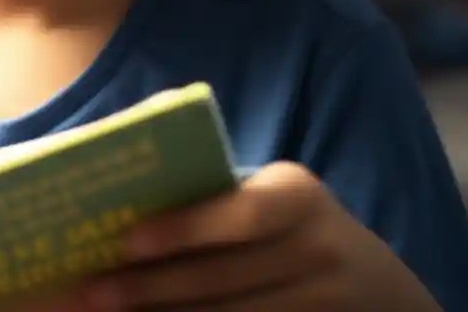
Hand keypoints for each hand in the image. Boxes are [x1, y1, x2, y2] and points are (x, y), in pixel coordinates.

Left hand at [31, 162, 439, 310]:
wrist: (380, 291)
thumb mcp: (270, 199)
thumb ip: (209, 190)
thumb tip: (114, 171)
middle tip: (87, 294)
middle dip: (148, 289)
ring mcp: (323, 305)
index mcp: (299, 197)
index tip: (126, 240)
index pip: (243, 213)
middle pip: (223, 280)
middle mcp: (319, 251)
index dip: (186, 228)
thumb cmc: (289, 230)